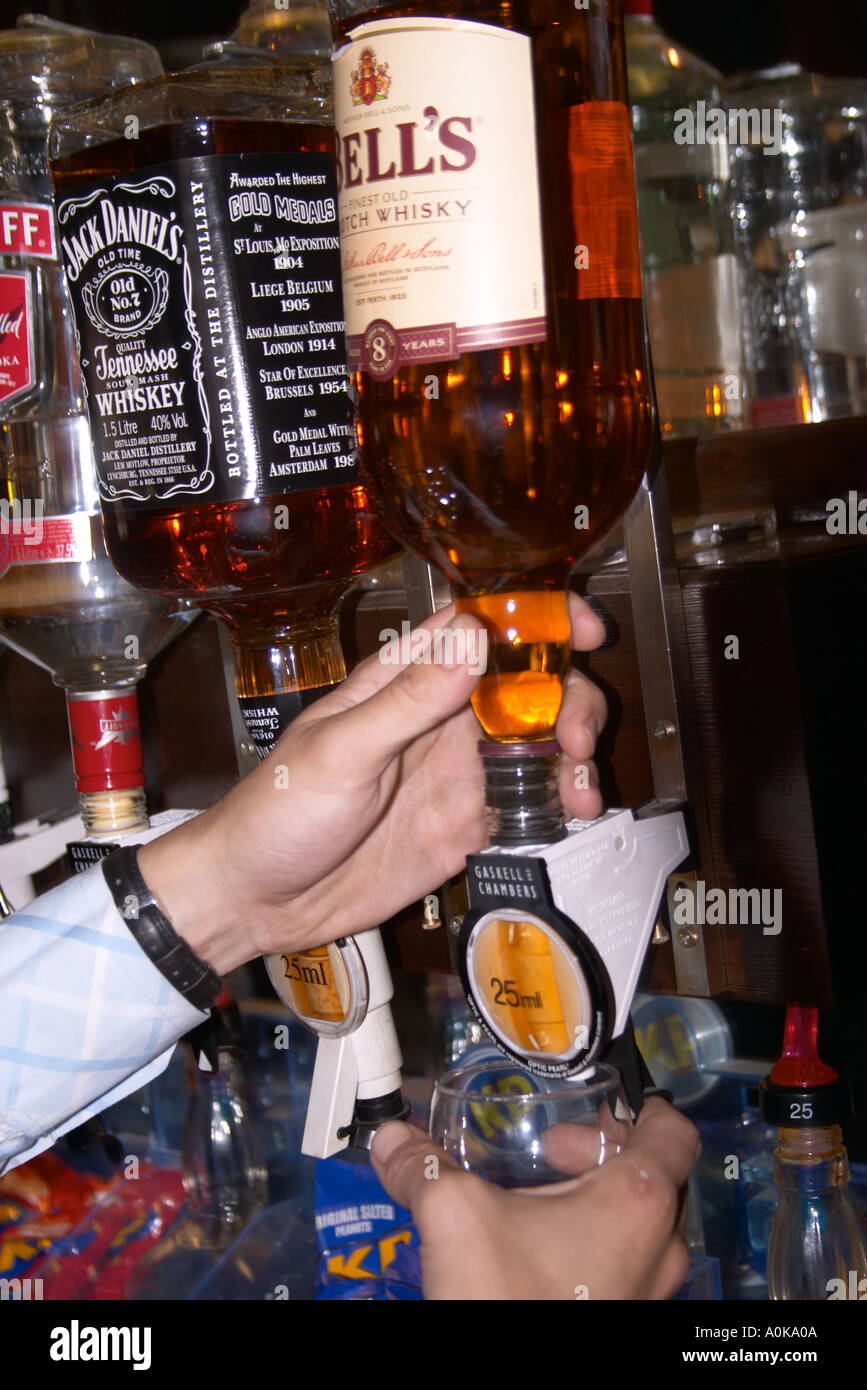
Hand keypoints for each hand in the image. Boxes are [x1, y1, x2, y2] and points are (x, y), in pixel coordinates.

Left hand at [140, 596, 607, 973]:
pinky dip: (559, 807)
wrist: (257, 899)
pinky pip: (529, 804)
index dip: (539, 618)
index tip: (586, 630)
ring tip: (579, 793)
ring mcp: (458, 773)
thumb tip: (474, 639)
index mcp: (405, 682)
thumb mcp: (342, 752)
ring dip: (573, 758)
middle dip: (571, 701)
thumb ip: (408, 701)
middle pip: (530, 685)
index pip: (481, 625)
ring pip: (540, 744)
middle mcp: (441, 719)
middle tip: (573, 742)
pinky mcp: (466, 826)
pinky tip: (570, 819)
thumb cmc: (278, 813)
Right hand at [371, 1097, 698, 1300]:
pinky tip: (536, 1249)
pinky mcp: (625, 1320)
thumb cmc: (508, 1300)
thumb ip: (423, 1166)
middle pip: (656, 1175)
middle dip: (601, 1153)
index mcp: (638, 1203)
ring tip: (537, 1200)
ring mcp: (648, 1293)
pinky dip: (594, 1243)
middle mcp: (659, 1249)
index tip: (600, 1106)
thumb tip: (394, 1140)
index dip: (640, 1106)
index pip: (673, 1133)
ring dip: (597, 1199)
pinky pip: (626, 1265)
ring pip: (641, 1225)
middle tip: (551, 1153)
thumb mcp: (454, 1216)